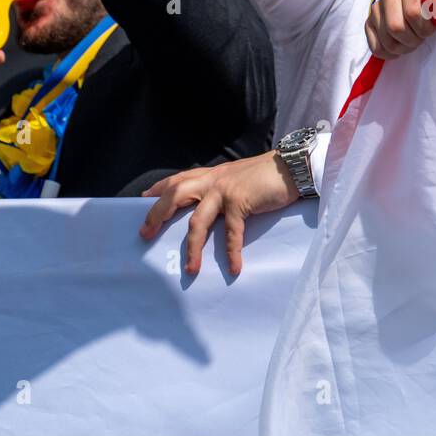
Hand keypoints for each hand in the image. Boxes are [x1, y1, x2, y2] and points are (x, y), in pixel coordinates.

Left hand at [139, 150, 301, 275]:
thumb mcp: (237, 176)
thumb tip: (213, 205)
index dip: (159, 190)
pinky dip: (231, 252)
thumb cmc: (267, 174)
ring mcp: (225, 191)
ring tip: (190, 269)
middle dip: (157, 215)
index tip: (144, 199)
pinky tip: (234, 268)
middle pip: (176, 195)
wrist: (291, 167)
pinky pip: (231, 232)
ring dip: (192, 247)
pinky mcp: (240, 202)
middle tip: (146, 235)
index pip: (178, 179)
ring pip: (197, 221)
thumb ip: (222, 186)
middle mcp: (213, 180)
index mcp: (212, 174)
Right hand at [364, 0, 435, 58]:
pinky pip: (376, 48)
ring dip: (403, 48)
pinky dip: (389, 54)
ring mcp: (376, 8)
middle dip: (413, 39)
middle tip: (420, 38)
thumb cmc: (433, 10)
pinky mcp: (368, 22)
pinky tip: (399, 48)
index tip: (431, 29)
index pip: (413, 13)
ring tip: (411, 41)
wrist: (420, 8)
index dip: (424, 28)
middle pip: (396, 28)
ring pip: (387, 41)